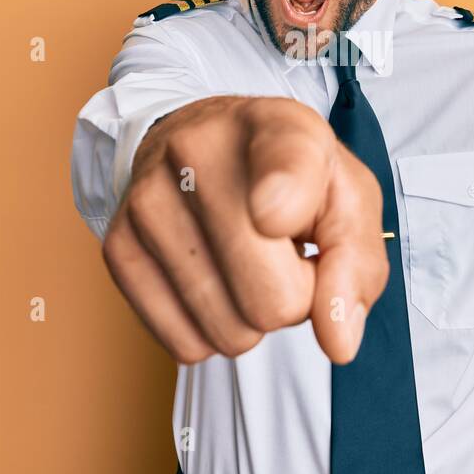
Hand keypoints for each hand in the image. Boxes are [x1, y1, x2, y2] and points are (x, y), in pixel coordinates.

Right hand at [102, 96, 388, 364]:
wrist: (203, 144)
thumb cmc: (289, 178)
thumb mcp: (346, 198)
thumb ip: (356, 265)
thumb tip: (338, 342)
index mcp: (277, 128)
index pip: (283, 171)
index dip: (284, 204)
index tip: (275, 218)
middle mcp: (199, 153)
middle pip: (273, 301)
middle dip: (295, 299)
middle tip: (285, 256)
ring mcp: (149, 201)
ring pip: (230, 333)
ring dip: (253, 316)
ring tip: (247, 261)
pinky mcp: (118, 248)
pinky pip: (186, 346)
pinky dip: (212, 328)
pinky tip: (213, 276)